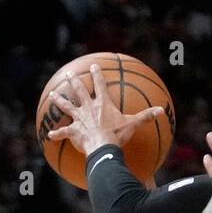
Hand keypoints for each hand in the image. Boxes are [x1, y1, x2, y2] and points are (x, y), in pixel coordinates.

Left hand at [47, 63, 165, 157]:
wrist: (103, 147)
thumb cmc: (117, 135)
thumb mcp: (133, 124)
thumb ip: (146, 116)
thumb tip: (161, 111)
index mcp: (102, 104)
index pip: (99, 84)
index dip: (96, 74)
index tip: (93, 65)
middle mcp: (88, 108)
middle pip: (79, 91)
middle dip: (74, 80)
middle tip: (68, 73)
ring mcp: (79, 119)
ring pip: (66, 106)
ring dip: (59, 100)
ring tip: (52, 94)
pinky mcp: (73, 131)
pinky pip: (63, 132)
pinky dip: (56, 134)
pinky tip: (49, 134)